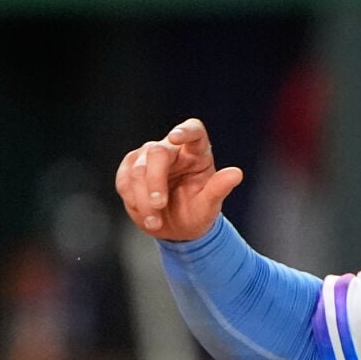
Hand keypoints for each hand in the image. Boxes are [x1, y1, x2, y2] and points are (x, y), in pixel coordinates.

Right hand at [114, 118, 243, 240]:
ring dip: (143, 199)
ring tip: (155, 222)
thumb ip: (220, 188)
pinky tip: (145, 215)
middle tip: (159, 205)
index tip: (175, 137)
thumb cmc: (197, 212)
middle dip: (155, 180)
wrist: (177, 228)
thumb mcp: (210, 205)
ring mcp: (148, 157)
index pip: (193, 130)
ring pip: (137, 170)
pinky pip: (124, 180)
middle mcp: (172, 149)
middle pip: (157, 153)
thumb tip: (236, 174)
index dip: (184, 131)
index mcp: (197, 151)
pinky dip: (132, 200)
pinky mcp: (130, 169)